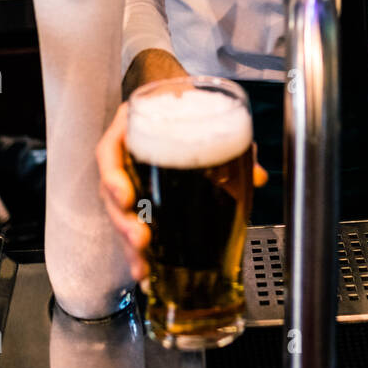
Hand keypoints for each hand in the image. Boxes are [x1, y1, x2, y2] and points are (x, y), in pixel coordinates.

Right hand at [96, 101, 267, 282]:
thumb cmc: (185, 103)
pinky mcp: (140, 197)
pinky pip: (134, 222)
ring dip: (129, 242)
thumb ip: (231, 139)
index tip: (125, 195)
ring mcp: (128, 178)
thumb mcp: (205, 111)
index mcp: (130, 128)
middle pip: (111, 193)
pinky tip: (147, 270)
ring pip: (120, 214)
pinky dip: (140, 248)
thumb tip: (257, 175)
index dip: (114, 176)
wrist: (180, 97)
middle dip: (123, 221)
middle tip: (140, 239)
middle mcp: (123, 156)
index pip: (110, 152)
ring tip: (142, 266)